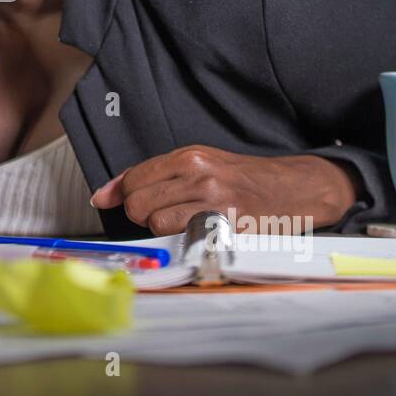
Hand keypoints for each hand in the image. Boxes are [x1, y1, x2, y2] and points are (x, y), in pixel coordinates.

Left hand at [89, 144, 361, 234]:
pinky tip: (199, 232)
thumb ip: (149, 176)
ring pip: (156, 223)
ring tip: (184, 223)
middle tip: (164, 213)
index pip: (133, 179)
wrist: (292, 188)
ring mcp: (213, 200)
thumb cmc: (240, 178)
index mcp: (188, 156)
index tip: (129, 203)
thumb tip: (102, 195)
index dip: (124, 196)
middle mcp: (198, 174)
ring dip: (163, 229)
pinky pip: (183, 238)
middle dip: (142, 215)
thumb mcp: (198, 164)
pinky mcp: (226, 224)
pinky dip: (184, 240)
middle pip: (138, 203)